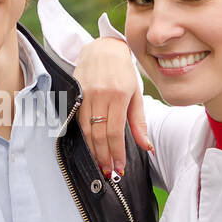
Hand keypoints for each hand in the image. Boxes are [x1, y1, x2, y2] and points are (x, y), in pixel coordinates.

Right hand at [73, 37, 150, 176]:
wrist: (103, 48)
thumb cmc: (123, 71)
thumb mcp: (136, 94)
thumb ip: (139, 122)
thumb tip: (147, 146)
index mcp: (118, 95)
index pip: (115, 132)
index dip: (116, 153)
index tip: (119, 168)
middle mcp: (99, 95)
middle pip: (98, 134)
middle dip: (104, 156)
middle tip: (108, 173)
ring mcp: (84, 94)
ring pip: (85, 130)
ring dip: (92, 151)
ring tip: (99, 164)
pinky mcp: (74, 94)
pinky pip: (77, 121)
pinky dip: (82, 137)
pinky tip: (88, 148)